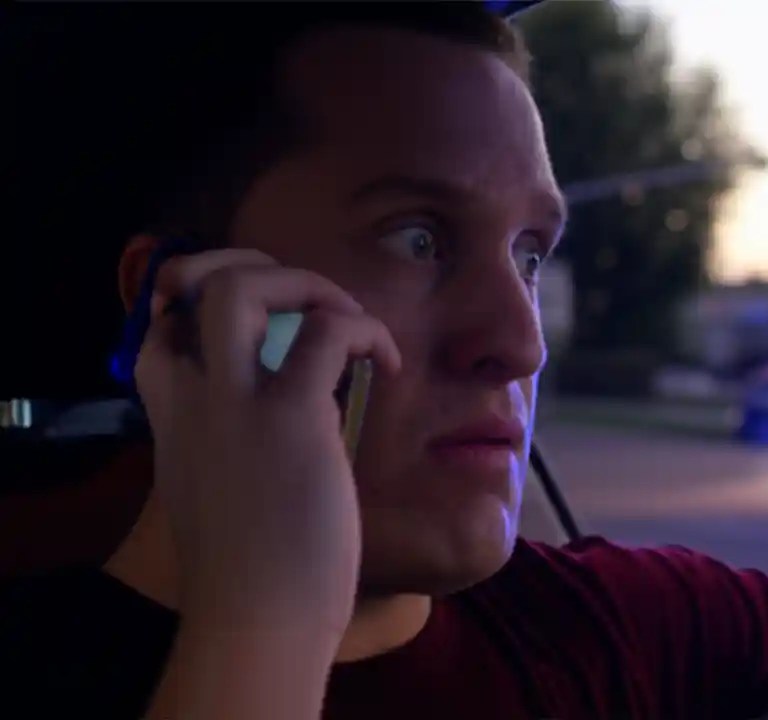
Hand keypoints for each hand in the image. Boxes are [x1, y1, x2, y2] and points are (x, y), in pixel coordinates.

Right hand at [135, 249, 400, 634]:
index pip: (161, 329)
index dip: (210, 308)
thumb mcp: (223, 493)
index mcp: (174, 419)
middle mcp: (193, 397)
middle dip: (256, 266)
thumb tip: (301, 412)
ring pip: (244, 286)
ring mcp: (235, 401)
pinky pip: (328, 332)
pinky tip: (387, 367)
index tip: (267, 331)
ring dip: (310, 285)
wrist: (257, 619)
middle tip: (309, 304)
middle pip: (196, 283)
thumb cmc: (254, 570)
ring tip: (347, 323)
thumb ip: (239, 443)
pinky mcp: (290, 416)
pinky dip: (367, 331)